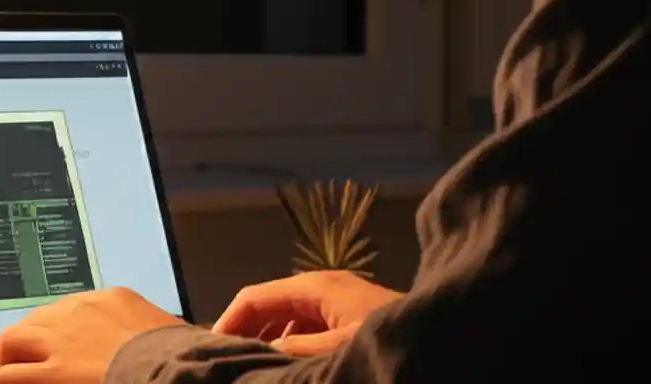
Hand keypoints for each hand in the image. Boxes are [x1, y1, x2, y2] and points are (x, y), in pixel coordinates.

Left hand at [0, 287, 185, 383]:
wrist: (176, 373)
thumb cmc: (183, 359)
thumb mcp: (171, 334)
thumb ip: (156, 333)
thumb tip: (177, 339)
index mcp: (112, 300)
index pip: (72, 310)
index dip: (65, 333)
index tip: (67, 353)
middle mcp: (79, 312)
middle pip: (38, 319)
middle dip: (33, 343)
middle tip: (36, 366)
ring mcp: (60, 341)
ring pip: (12, 341)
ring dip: (13, 361)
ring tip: (15, 377)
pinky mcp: (49, 373)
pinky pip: (7, 375)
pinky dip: (7, 382)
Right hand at [212, 271, 402, 356]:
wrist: (440, 338)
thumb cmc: (386, 338)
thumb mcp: (337, 349)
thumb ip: (294, 350)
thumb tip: (258, 352)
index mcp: (315, 286)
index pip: (255, 296)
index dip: (228, 320)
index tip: (210, 348)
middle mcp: (322, 286)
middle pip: (268, 303)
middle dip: (245, 329)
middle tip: (226, 359)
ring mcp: (337, 300)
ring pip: (287, 316)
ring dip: (266, 337)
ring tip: (249, 363)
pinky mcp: (348, 315)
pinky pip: (306, 325)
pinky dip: (288, 342)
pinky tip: (284, 363)